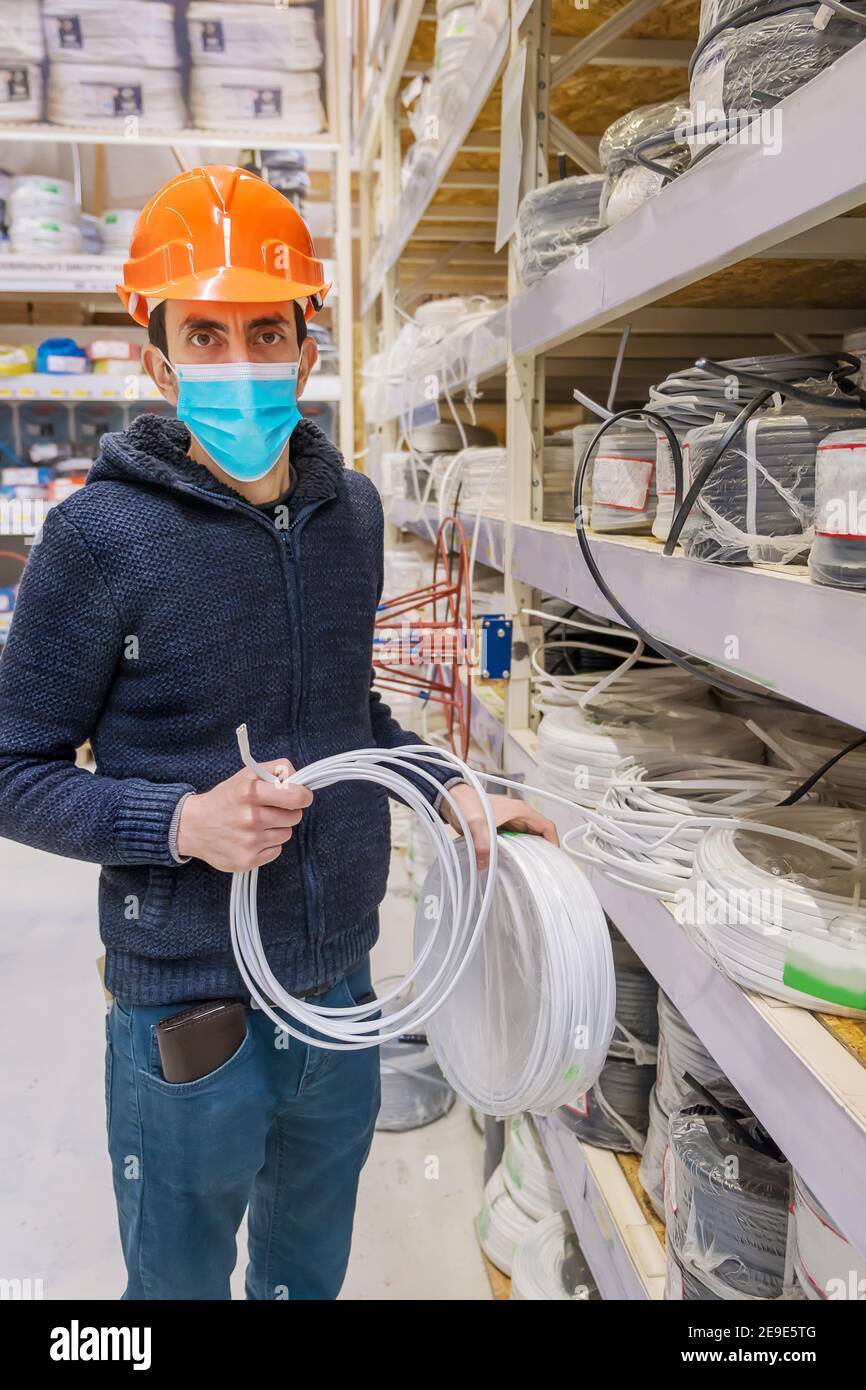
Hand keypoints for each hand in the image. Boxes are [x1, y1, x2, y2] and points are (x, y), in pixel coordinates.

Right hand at [177, 760, 312, 871]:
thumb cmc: (225, 798)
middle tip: (269, 810)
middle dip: (286, 812)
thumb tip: (299, 780)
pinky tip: (251, 838)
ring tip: (257, 824)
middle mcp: (250, 817)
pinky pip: (276, 850)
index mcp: (250, 792)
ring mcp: (249, 841)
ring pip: (286, 834)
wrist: (193, 826)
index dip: (303, 796)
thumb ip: (276, 770)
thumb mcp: (247, 775)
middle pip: (294, 817)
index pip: (296, 797)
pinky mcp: (247, 860)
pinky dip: (268, 845)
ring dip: (276, 829)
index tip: (299, 797)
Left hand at [440, 783, 558, 870]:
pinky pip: (513, 844)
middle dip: (540, 852)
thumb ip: (481, 842)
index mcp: (520, 812)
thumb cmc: (465, 803)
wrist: (450, 799)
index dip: (553, 843)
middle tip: (539, 870)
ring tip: (525, 871)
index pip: (547, 826)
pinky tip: (508, 865)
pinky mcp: (499, 830)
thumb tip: (485, 864)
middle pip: (539, 836)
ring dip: (526, 854)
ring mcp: (509, 824)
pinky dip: (513, 854)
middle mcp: (518, 817)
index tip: (552, 860)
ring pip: (526, 841)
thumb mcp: (475, 822)